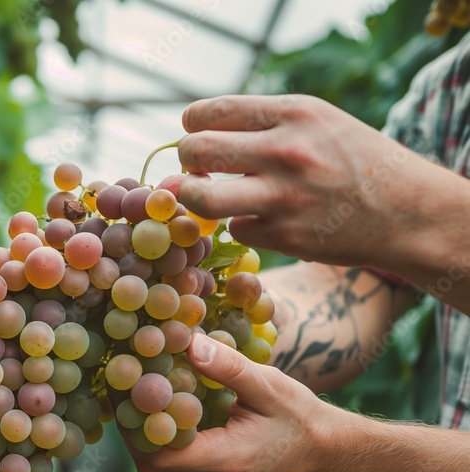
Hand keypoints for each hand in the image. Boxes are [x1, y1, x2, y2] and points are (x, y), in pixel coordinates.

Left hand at [127, 334, 338, 471]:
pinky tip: (170, 440)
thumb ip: (227, 366)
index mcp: (228, 461)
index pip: (160, 456)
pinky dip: (165, 471)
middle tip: (134, 405)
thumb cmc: (301, 417)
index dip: (137, 429)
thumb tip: (188, 342)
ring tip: (148, 420)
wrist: (331, 456)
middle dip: (137, 440)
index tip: (132, 398)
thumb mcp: (268, 384)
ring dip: (149, 457)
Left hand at [176, 94, 425, 267]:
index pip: (210, 112)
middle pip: (196, 151)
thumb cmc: (351, 160)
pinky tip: (267, 219)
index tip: (197, 134)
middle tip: (196, 169)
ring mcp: (284, 198)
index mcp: (294, 114)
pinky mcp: (285, 237)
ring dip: (194, 198)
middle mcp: (287, 152)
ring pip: (202, 199)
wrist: (405, 211)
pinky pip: (236, 229)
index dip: (192, 126)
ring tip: (204, 196)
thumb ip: (259, 124)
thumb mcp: (315, 121)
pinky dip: (244, 225)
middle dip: (187, 160)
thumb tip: (191, 137)